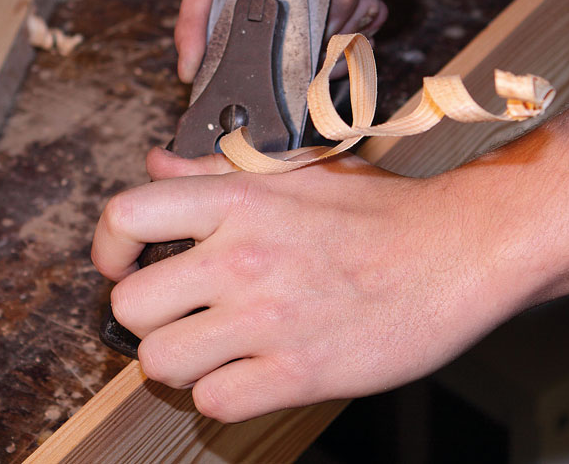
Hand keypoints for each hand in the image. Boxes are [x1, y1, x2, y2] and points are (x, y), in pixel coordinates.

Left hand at [91, 148, 542, 422]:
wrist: (461, 251)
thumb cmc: (385, 213)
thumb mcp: (296, 171)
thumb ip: (217, 170)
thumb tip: (157, 165)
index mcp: (239, 200)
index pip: (126, 216)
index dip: (107, 247)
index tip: (121, 264)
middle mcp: (242, 256)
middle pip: (129, 304)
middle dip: (150, 316)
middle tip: (182, 314)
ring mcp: (267, 318)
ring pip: (161, 361)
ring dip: (183, 361)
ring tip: (217, 348)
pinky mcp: (298, 372)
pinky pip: (214, 403)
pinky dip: (224, 396)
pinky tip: (250, 375)